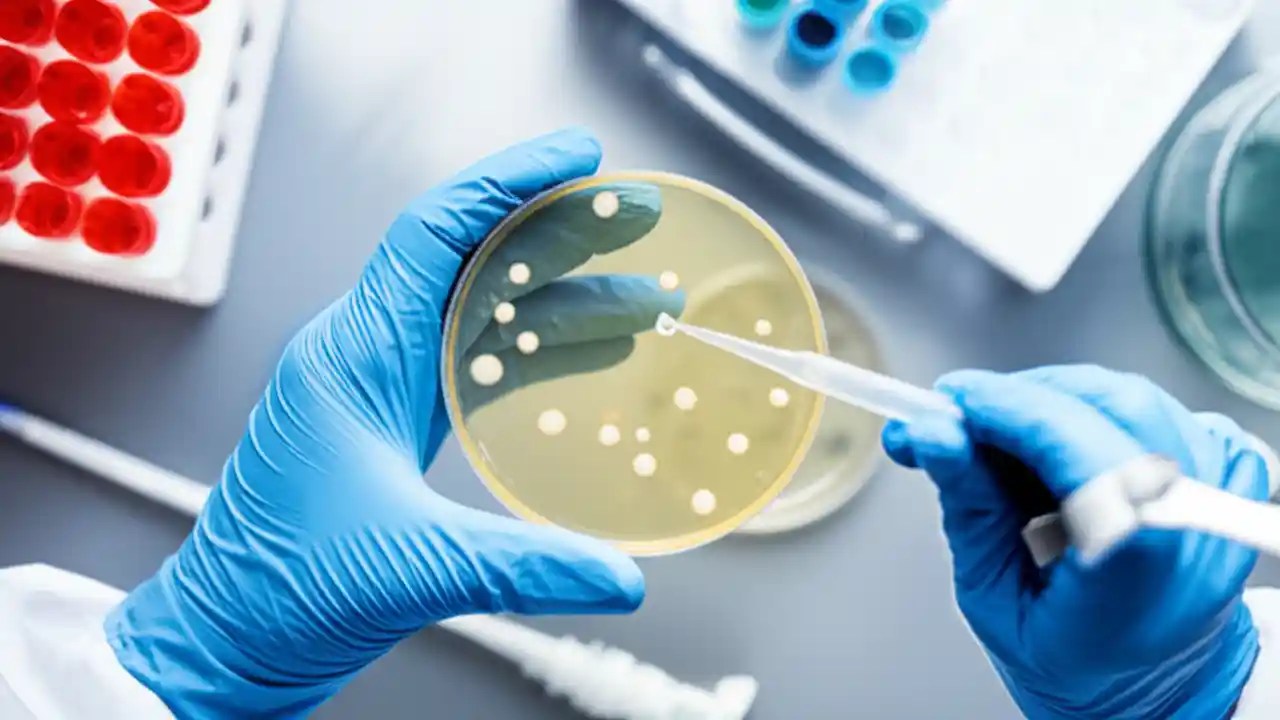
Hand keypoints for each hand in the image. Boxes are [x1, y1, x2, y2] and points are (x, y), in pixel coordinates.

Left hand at [106, 128, 678, 717]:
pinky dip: (537, 349)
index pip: (435, 231)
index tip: (575, 157)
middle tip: (628, 215)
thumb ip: (523, 566)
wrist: (227, 641)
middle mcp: (365, 353)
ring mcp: (379, 385)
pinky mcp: (394, 422)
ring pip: (481, 310)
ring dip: (559, 297)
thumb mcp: (411, 569)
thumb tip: (619, 576)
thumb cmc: (277, 591)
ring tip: (639, 294)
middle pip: (470, 258)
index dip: (509, 182)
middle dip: (555, 231)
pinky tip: (590, 356)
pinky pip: (475, 359)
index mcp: (353, 355)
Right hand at [883, 365, 1265, 719]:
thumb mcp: (993, 599)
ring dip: (1054, 405)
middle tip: (958, 420)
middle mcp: (1196, 529)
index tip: (950, 403)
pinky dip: (1097, 418)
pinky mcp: (1229, 475)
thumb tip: (932, 434)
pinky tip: (1066, 457)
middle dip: (1022, 400)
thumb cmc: (1074, 659)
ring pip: (1129, 399)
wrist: (1155, 686)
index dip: (1012, 412)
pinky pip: (1156, 412)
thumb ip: (968, 510)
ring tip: (1004, 446)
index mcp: (1137, 576)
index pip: (1086, 457)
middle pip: (1110, 408)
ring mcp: (1223, 499)